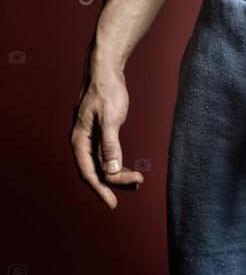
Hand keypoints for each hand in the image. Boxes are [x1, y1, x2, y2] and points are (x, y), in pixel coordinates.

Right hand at [69, 67, 143, 208]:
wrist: (106, 71)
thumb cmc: (106, 91)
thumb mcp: (110, 118)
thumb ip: (110, 145)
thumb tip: (112, 171)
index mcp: (79, 141)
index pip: (89, 173)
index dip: (101, 190)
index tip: (113, 203)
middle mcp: (82, 143)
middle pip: (96, 171)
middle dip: (114, 182)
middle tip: (136, 185)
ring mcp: (91, 139)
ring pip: (102, 165)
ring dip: (117, 174)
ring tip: (136, 181)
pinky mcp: (100, 134)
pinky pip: (106, 155)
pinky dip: (117, 163)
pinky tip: (128, 168)